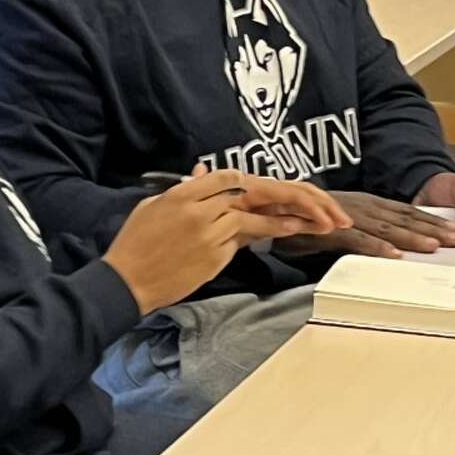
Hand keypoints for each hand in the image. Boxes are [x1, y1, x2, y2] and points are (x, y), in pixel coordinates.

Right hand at [104, 171, 351, 315]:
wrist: (126, 281)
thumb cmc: (135, 245)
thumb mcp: (155, 207)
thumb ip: (185, 190)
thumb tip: (202, 173)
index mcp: (185, 192)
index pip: (233, 177)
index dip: (263, 183)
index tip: (286, 191)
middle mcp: (201, 207)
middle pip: (258, 190)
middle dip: (298, 196)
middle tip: (328, 206)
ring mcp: (210, 230)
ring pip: (260, 215)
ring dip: (297, 215)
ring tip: (326, 220)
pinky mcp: (214, 254)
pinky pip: (249, 238)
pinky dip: (276, 231)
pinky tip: (300, 230)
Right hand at [274, 190, 454, 259]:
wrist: (270, 210)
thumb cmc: (307, 221)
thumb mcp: (342, 223)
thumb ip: (364, 231)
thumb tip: (388, 245)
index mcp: (366, 204)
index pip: (405, 212)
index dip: (430, 220)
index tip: (453, 229)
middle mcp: (361, 207)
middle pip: (402, 218)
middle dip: (430, 228)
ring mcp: (347, 217)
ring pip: (386, 228)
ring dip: (410, 237)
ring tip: (434, 247)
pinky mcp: (330, 230)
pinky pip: (357, 240)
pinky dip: (376, 247)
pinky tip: (394, 256)